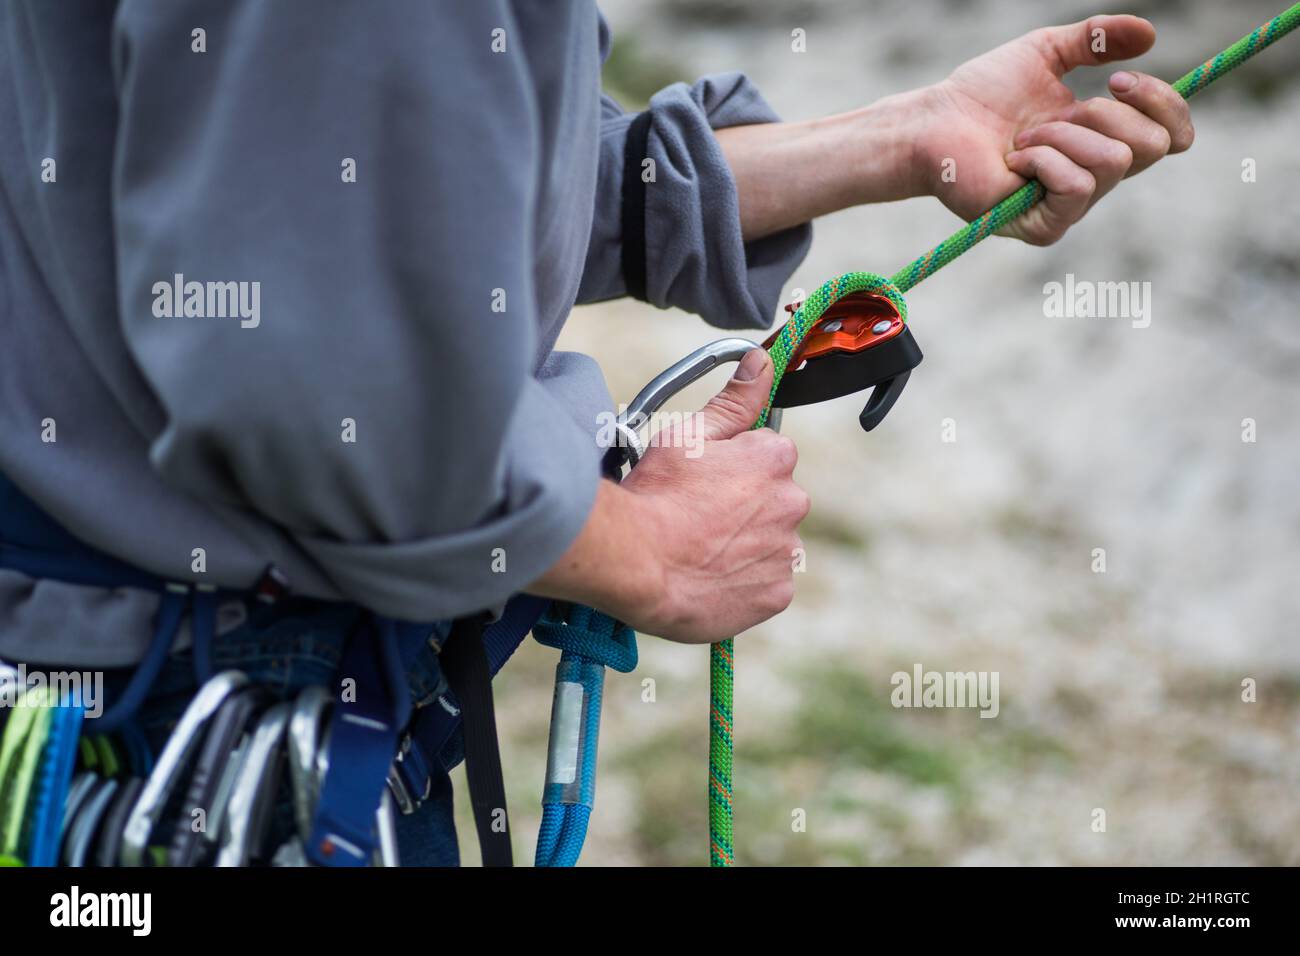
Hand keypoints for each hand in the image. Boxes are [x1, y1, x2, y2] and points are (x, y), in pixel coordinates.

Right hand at [531, 348, 809, 642]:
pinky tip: (710, 579)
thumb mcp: (688, 436)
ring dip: (745, 547)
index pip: (769, 457)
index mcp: (774, 458)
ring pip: (770, 544)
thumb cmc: (656, 495)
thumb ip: (733, 401)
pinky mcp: (777, 594)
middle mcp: (792, 502)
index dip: (733, 470)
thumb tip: (762, 361)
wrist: (636, 563)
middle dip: (745, 509)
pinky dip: (744, 585)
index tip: (704, 485)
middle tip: (698, 520)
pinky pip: (767, 585)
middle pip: (774, 501)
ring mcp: (786, 552)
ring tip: (700, 552)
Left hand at [914, 14, 1194, 244]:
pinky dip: (1046, 161)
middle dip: (1105, 114)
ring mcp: (1071, 207)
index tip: (1121, 79)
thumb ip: (1096, 38)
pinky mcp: (1045, 226)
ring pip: (1113, 162)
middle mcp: (1095, 177)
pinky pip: (1078, 186)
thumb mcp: (1046, 52)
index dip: (1165, 105)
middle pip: (1151, 147)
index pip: (1172, 138)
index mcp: (1104, 140)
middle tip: (1054, 112)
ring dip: (1063, 135)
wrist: (935, 124)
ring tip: (1023, 139)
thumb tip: (1150, 34)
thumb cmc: (981, 95)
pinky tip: (1014, 161)